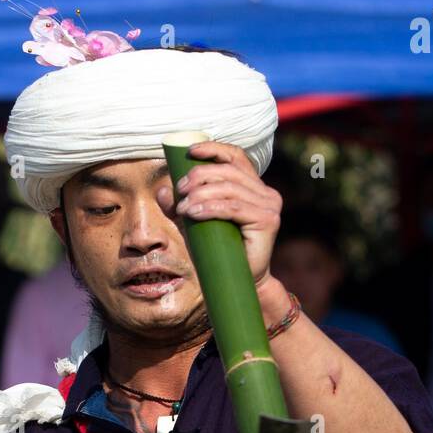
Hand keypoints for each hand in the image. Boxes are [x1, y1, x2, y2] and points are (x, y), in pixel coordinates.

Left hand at [155, 140, 281, 288]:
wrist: (239, 283)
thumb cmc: (219, 253)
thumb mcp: (195, 225)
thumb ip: (181, 207)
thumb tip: (164, 190)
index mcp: (253, 187)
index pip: (235, 157)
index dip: (214, 149)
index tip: (190, 151)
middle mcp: (266, 192)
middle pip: (229, 171)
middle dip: (200, 176)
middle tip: (180, 190)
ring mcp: (269, 205)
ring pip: (229, 189)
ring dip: (201, 194)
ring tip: (183, 207)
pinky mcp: (268, 221)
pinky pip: (233, 208)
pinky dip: (210, 208)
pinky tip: (193, 213)